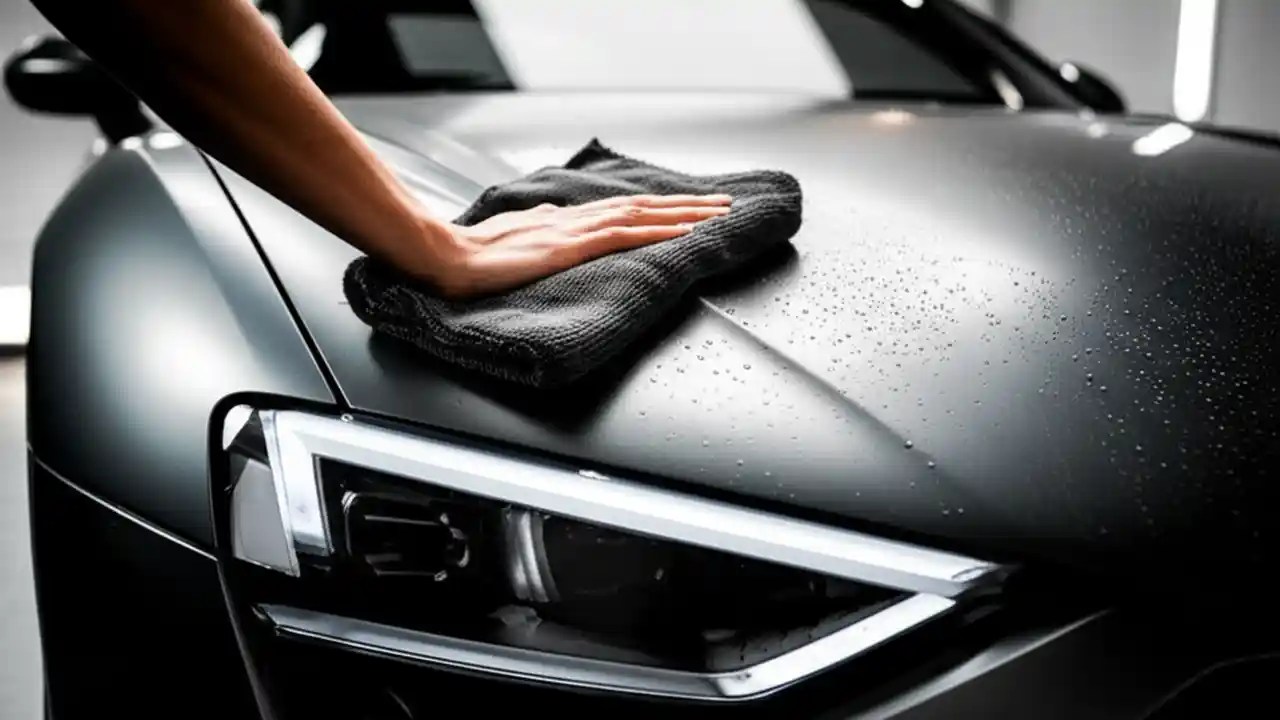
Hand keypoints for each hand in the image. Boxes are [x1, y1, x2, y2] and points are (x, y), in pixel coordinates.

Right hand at [419, 193, 732, 299]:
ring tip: (718, 214)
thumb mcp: (519, 235)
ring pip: (643, 216)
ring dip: (684, 215)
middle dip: (688, 205)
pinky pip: (624, 236)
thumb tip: (558, 220)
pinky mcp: (570, 247)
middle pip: (645, 207)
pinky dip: (657, 233)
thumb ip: (543, 225)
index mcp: (568, 220)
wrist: (450, 259)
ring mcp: (576, 232)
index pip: (627, 209)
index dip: (663, 207)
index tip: (694, 206)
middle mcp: (579, 220)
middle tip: (725, 204)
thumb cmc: (475, 254)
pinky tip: (682, 233)